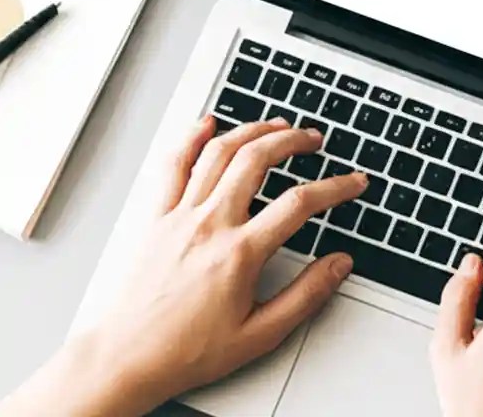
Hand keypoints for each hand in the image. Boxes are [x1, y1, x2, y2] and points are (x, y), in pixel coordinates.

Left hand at [0, 116, 366, 416]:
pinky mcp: (158, 219)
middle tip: (313, 140)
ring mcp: (180, 217)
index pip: (299, 204)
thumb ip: (307, 295)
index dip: (335, 187)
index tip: (353, 182)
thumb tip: (339, 265)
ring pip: (218, 154)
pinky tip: (208, 125)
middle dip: (292, 141)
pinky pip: (174, 166)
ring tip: (276, 125)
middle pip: (256, 161)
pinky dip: (191, 139)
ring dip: (251, 131)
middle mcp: (209, 226)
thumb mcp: (261, 334)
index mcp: (239, 254)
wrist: (129, 358)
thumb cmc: (188, 350)